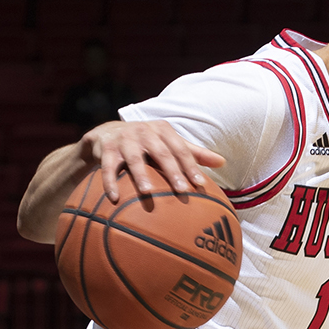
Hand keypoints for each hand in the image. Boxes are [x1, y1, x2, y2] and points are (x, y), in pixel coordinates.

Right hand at [79, 119, 224, 202]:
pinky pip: (107, 167)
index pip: (181, 149)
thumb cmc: (146, 143)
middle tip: (181, 190)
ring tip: (148, 192)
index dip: (191, 166)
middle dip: (172, 171)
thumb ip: (194, 153)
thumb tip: (222, 162)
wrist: (108, 133)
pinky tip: (114, 197)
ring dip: (140, 175)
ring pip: (134, 158)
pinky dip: (109, 182)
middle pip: (161, 152)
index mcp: (162, 130)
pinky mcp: (106, 149)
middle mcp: (144, 132)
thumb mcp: (168, 143)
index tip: (201, 184)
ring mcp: (124, 139)